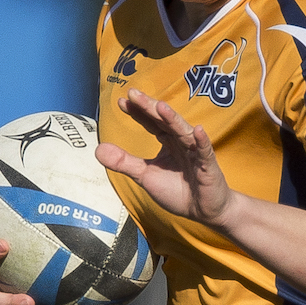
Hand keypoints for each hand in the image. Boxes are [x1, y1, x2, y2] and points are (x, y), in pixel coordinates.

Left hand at [97, 89, 234, 225]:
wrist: (203, 210)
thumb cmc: (178, 190)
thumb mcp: (145, 176)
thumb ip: (124, 162)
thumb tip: (97, 149)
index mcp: (168, 143)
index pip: (151, 123)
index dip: (137, 113)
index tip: (121, 101)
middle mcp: (181, 143)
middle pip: (165, 122)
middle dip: (150, 107)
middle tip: (133, 94)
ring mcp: (196, 153)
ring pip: (183, 133)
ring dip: (173, 119)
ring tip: (160, 107)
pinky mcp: (208, 167)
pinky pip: (205, 152)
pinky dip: (202, 142)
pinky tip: (198, 131)